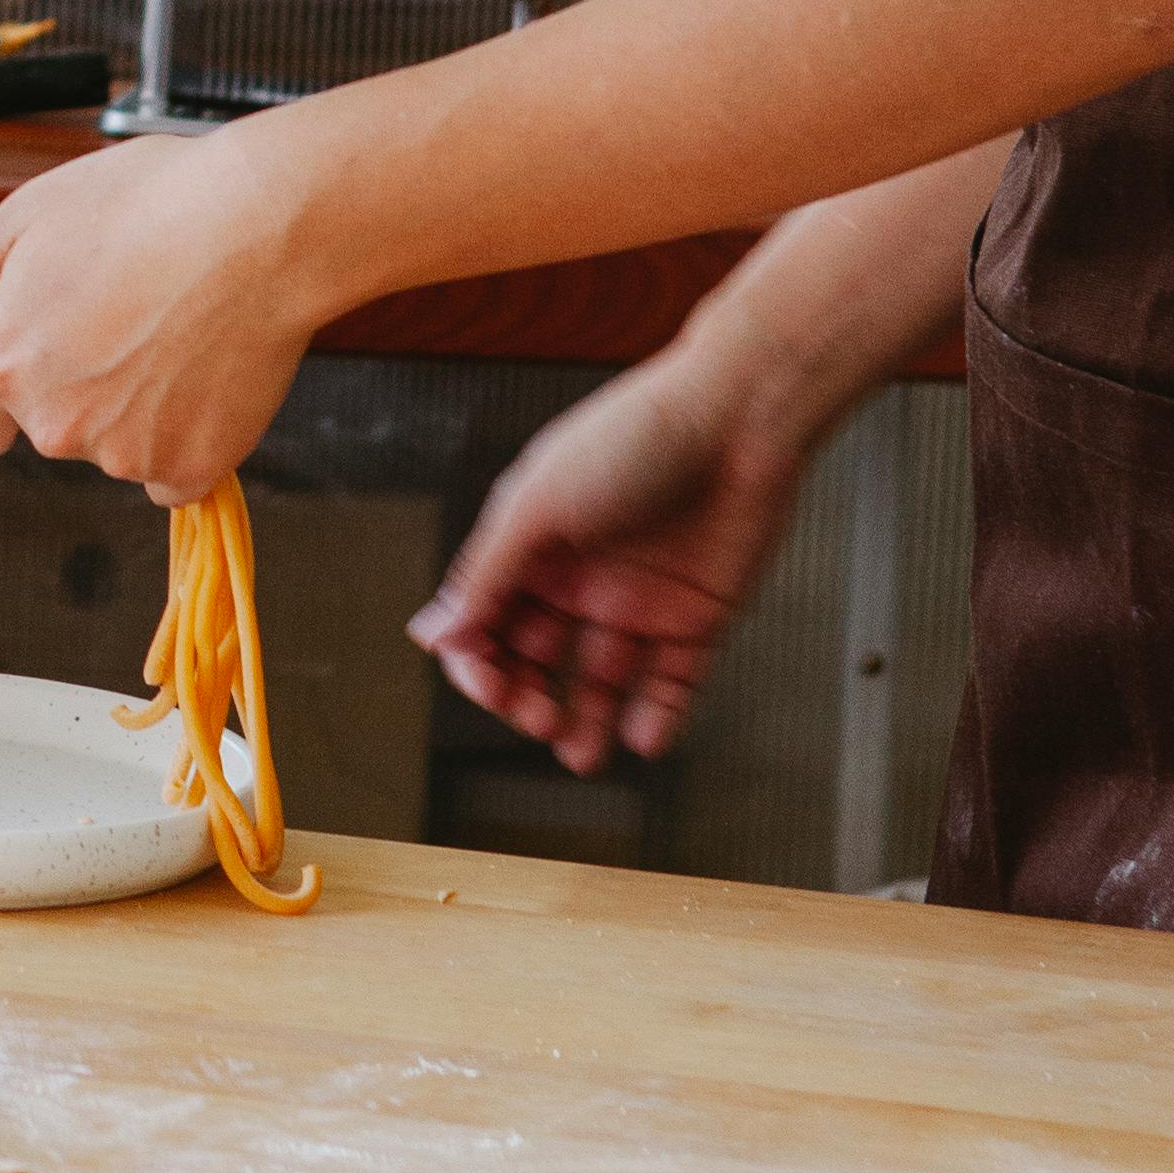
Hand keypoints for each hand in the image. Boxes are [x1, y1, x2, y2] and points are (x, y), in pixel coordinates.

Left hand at [0, 125, 324, 504]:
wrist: (261, 225)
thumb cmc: (150, 204)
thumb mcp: (25, 219)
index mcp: (2, 364)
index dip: (5, 388)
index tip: (42, 358)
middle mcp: (53, 422)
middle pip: (50, 430)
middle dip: (78, 387)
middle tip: (127, 314)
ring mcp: (123, 453)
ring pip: (117, 448)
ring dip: (138, 408)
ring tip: (174, 328)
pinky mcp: (190, 469)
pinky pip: (176, 471)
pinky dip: (190, 435)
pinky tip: (206, 371)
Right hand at [410, 357, 810, 773]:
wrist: (739, 420)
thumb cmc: (633, 439)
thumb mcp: (539, 504)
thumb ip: (487, 573)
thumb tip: (434, 634)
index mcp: (532, 546)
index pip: (486, 623)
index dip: (480, 663)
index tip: (493, 686)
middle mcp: (580, 578)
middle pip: (535, 660)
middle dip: (527, 698)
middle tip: (540, 719)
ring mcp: (638, 601)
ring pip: (601, 684)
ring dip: (586, 723)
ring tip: (583, 752)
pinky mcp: (697, 617)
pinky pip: (672, 683)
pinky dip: (657, 717)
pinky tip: (644, 737)